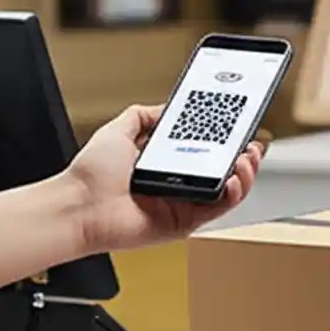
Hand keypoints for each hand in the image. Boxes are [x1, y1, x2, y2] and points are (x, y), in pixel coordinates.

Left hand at [63, 104, 261, 252]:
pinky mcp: (182, 223)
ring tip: (246, 158)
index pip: (203, 151)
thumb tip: (165, 107)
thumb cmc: (90, 175)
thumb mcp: (119, 129)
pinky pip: (216, 210)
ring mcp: (181, 204)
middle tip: (251, 143)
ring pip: (226, 191)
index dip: (224, 141)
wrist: (78, 204)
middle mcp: (176, 185)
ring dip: (244, 174)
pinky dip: (232, 194)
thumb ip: (143, 116)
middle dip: (243, 157)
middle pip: (221, 171)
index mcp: (164, 164)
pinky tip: (234, 178)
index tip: (238, 126)